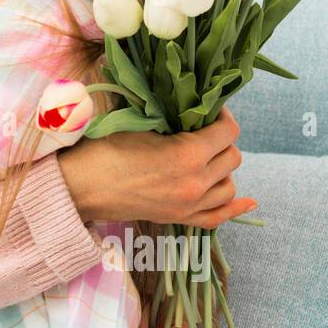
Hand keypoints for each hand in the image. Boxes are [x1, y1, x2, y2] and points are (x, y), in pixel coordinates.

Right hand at [57, 106, 255, 227]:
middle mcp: (196, 183)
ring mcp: (189, 205)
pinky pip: (219, 217)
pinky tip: (247, 200)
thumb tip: (194, 109)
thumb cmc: (105, 150)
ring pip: (230, 185)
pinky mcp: (179, 218)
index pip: (228, 132)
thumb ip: (174, 119)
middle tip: (203, 131)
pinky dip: (234, 208)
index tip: (209, 110)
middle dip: (222, 141)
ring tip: (207, 157)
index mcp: (188, 155)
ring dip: (223, 168)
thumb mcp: (141, 125)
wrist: (81, 187)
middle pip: (233, 158)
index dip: (222, 116)